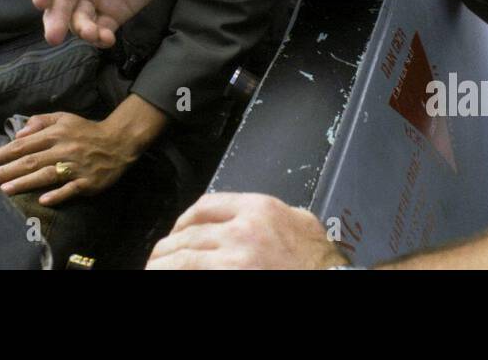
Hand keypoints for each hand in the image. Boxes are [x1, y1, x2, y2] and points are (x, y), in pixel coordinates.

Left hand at [0, 110, 144, 205]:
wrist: (118, 141)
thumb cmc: (86, 131)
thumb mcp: (64, 118)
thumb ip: (40, 121)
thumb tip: (19, 133)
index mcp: (56, 133)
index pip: (24, 144)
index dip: (3, 153)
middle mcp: (63, 149)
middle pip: (31, 161)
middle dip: (6, 170)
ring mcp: (76, 166)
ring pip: (47, 175)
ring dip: (25, 183)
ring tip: (5, 189)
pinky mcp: (87, 182)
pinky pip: (70, 189)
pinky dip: (57, 195)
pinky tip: (43, 201)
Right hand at [30, 0, 179, 46]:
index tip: (40, 1)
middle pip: (58, 2)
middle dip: (55, 19)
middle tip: (53, 36)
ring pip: (77, 19)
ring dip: (80, 29)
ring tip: (91, 33)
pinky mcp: (112, 12)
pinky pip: (101, 28)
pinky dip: (100, 37)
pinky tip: (106, 38)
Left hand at [146, 193, 348, 269]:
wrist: (334, 282)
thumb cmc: (321, 265)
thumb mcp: (300, 223)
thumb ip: (272, 215)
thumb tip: (248, 217)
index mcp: (260, 209)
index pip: (206, 205)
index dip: (184, 220)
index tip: (178, 232)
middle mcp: (244, 229)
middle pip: (188, 232)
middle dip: (168, 247)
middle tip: (160, 258)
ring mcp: (234, 258)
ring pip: (181, 256)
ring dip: (162, 264)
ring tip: (153, 270)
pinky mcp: (229, 277)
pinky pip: (189, 273)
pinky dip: (172, 274)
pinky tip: (163, 276)